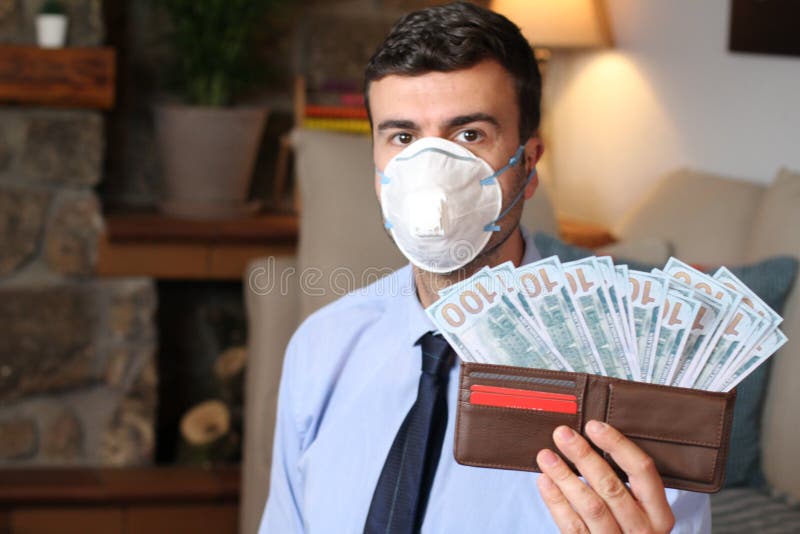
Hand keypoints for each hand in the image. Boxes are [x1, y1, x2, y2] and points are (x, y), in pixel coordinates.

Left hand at [535, 420, 674, 532]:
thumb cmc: (627, 530)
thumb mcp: (639, 510)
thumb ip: (622, 483)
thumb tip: (589, 441)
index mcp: (659, 514)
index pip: (642, 471)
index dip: (617, 445)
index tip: (593, 426)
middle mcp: (642, 530)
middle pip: (612, 487)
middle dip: (584, 456)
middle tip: (563, 435)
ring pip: (591, 506)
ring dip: (565, 477)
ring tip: (547, 456)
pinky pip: (573, 525)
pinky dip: (556, 501)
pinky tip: (545, 481)